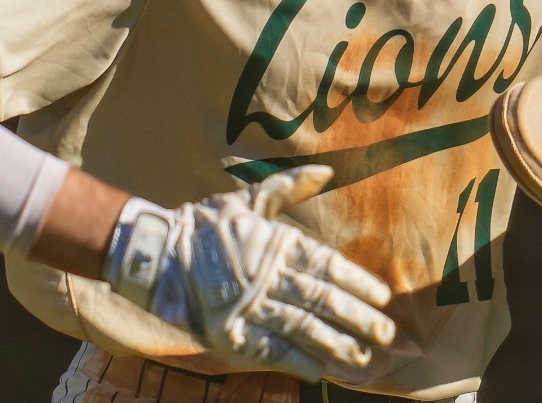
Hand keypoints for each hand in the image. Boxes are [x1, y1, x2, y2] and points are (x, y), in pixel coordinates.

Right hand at [107, 166, 396, 381]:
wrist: (153, 252)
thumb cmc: (203, 225)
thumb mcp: (246, 201)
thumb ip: (289, 188)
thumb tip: (327, 171)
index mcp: (275, 242)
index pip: (327, 264)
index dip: (358, 282)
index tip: (384, 297)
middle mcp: (267, 275)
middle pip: (322, 299)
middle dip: (358, 318)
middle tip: (388, 333)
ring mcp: (249, 306)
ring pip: (302, 328)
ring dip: (336, 343)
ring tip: (363, 357)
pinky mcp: (230, 331)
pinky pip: (270, 349)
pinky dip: (297, 360)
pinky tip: (320, 369)